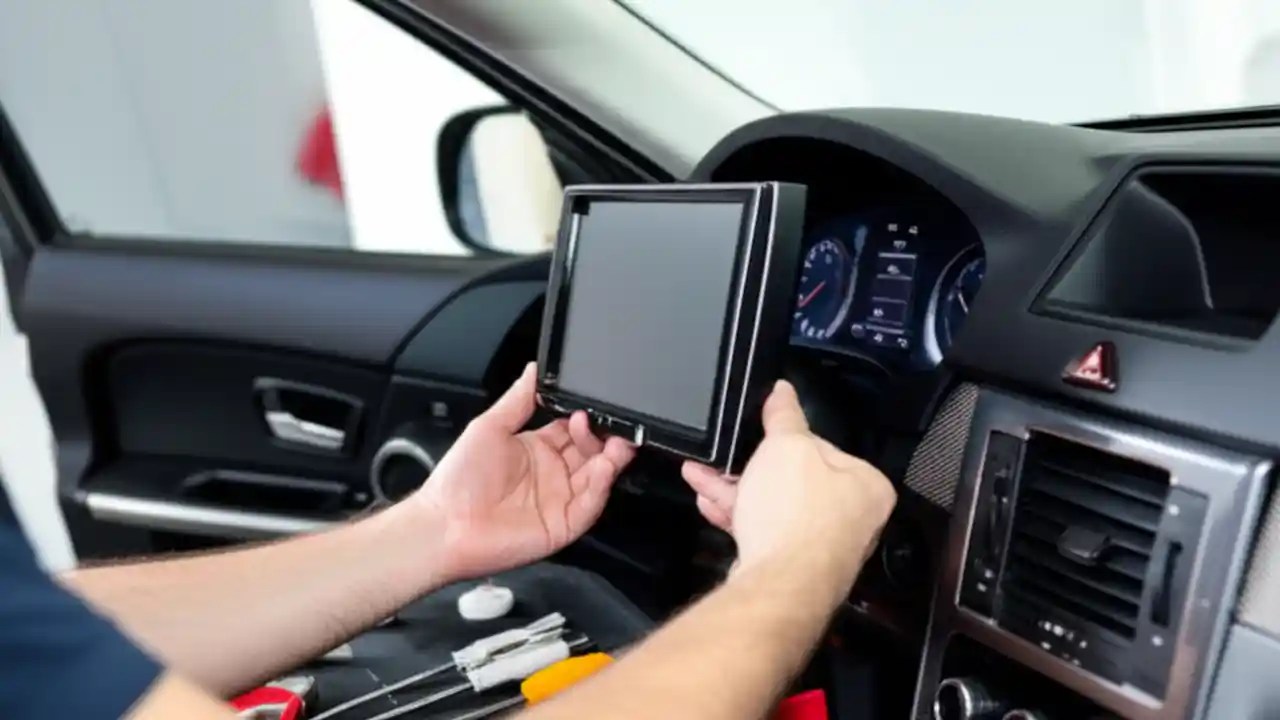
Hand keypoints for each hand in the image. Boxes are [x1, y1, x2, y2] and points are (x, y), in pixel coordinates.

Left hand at [414, 364, 635, 579]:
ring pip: (597, 477)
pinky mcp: (563, 526)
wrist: (445, 525)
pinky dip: (601, 487)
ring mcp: (560, 501)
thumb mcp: (489, 427)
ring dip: (611, 459)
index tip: (593, 407)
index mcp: (536, 449)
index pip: (574, 430)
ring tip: (618, 443)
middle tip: (614, 424)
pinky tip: (602, 468)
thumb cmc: (459, 479)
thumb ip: (518, 399)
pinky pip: (590, 506)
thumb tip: (534, 368)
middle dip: (606, 437)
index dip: (587, 419)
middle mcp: (552, 474)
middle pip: (592, 452)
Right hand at [681, 381, 895, 585]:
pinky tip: (710, 502)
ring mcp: (822, 546)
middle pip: (795, 480)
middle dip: (751, 467)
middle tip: (725, 456)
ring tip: (703, 475)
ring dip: (736, 490)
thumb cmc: (796, 516)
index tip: (760, 435)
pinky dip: (738, 516)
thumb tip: (783, 391)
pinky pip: (763, 531)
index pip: (824, 448)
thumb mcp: (785, 446)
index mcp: (866, 485)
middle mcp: (852, 519)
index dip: (785, 440)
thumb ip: (784, 416)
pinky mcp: (792, 566)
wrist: (778, 584)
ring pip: (773, 507)